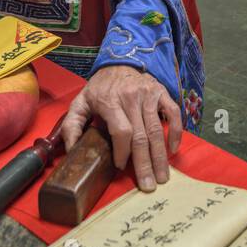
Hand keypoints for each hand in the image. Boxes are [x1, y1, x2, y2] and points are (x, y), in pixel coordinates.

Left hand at [61, 66, 181, 191]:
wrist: (120, 61)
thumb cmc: (99, 88)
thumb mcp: (80, 103)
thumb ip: (72, 126)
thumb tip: (71, 152)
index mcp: (110, 101)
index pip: (121, 131)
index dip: (122, 152)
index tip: (120, 166)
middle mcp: (131, 97)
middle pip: (141, 136)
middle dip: (145, 164)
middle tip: (149, 186)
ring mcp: (149, 94)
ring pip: (156, 130)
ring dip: (160, 156)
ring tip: (163, 177)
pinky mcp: (162, 92)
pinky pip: (173, 114)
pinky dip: (175, 132)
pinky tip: (173, 149)